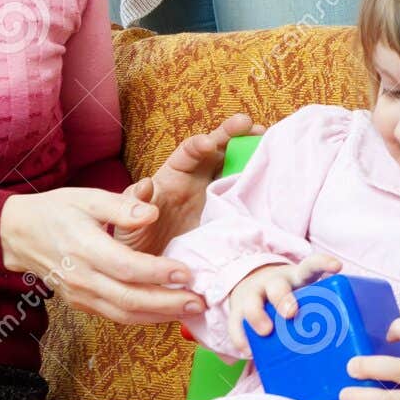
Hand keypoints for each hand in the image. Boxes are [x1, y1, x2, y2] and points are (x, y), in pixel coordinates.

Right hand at [0, 186, 208, 325]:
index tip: (187, 272)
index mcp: (84, 247)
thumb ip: (121, 205)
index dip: (158, 273)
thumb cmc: (57, 210)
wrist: (19, 234)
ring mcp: (80, 295)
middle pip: (129, 300)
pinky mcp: (81, 303)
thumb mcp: (87, 197)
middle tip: (200, 301)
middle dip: (168, 304)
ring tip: (190, 311)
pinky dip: (143, 318)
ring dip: (160, 316)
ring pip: (124, 315)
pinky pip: (115, 316)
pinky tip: (166, 312)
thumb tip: (153, 212)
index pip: (127, 267)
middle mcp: (82, 278)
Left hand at [115, 112, 267, 255]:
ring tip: (268, 141)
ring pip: (235, 168)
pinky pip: (244, 196)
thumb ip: (134, 203)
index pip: (187, 153)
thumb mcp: (128, 224)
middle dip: (232, 134)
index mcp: (173, 177)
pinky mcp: (227, 216)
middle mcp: (197, 181)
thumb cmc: (137, 241)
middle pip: (217, 150)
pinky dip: (257, 184)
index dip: (198, 145)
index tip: (207, 144)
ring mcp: (215, 197)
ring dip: (250, 153)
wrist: (155, 274)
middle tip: (250, 125)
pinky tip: (272, 178)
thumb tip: (145, 184)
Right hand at [226, 251, 342, 356]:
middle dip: (284, 299)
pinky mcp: (237, 311)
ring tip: (265, 331)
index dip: (323, 264)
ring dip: (258, 315)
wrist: (252, 287)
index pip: (310, 266)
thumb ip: (324, 312)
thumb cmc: (291, 299)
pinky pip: (235, 322)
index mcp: (297, 278)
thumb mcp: (307, 296)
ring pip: (252, 301)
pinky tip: (248, 349)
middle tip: (291, 313)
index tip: (336, 266)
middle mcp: (274, 283)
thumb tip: (356, 344)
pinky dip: (240, 336)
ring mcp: (254, 296)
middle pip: (278, 286)